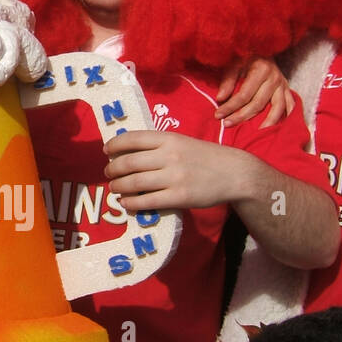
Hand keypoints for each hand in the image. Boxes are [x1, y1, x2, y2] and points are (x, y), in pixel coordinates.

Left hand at [104, 130, 249, 211]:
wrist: (235, 173)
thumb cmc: (206, 157)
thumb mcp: (183, 142)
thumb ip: (159, 145)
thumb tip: (128, 152)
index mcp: (169, 138)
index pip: (133, 138)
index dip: (114, 144)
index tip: (106, 151)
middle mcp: (169, 155)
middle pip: (128, 162)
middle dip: (112, 169)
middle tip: (108, 173)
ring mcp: (174, 177)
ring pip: (134, 182)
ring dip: (118, 187)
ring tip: (115, 189)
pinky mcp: (179, 197)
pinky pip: (147, 201)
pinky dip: (131, 203)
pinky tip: (126, 203)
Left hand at [214, 56, 294, 127]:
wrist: (264, 47)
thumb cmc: (246, 57)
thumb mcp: (234, 63)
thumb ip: (228, 81)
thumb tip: (220, 98)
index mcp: (261, 70)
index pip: (244, 94)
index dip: (230, 106)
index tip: (218, 115)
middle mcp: (274, 78)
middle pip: (258, 103)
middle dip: (241, 116)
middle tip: (227, 124)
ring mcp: (283, 85)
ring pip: (277, 108)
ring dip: (267, 122)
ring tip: (257, 134)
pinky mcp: (287, 89)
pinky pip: (290, 105)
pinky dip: (287, 117)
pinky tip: (279, 127)